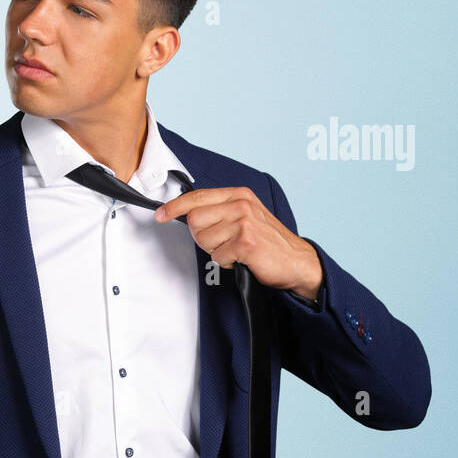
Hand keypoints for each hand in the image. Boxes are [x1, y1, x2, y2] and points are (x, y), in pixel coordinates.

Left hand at [154, 187, 322, 299]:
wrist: (296, 261)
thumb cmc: (267, 241)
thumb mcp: (245, 216)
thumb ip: (220, 210)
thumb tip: (187, 213)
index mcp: (239, 195)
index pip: (196, 197)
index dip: (174, 207)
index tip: (160, 215)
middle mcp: (241, 204)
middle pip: (194, 220)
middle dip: (202, 236)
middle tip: (222, 242)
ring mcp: (244, 222)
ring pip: (203, 240)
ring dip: (215, 251)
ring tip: (235, 250)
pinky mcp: (246, 243)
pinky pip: (217, 256)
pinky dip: (226, 262)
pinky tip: (241, 259)